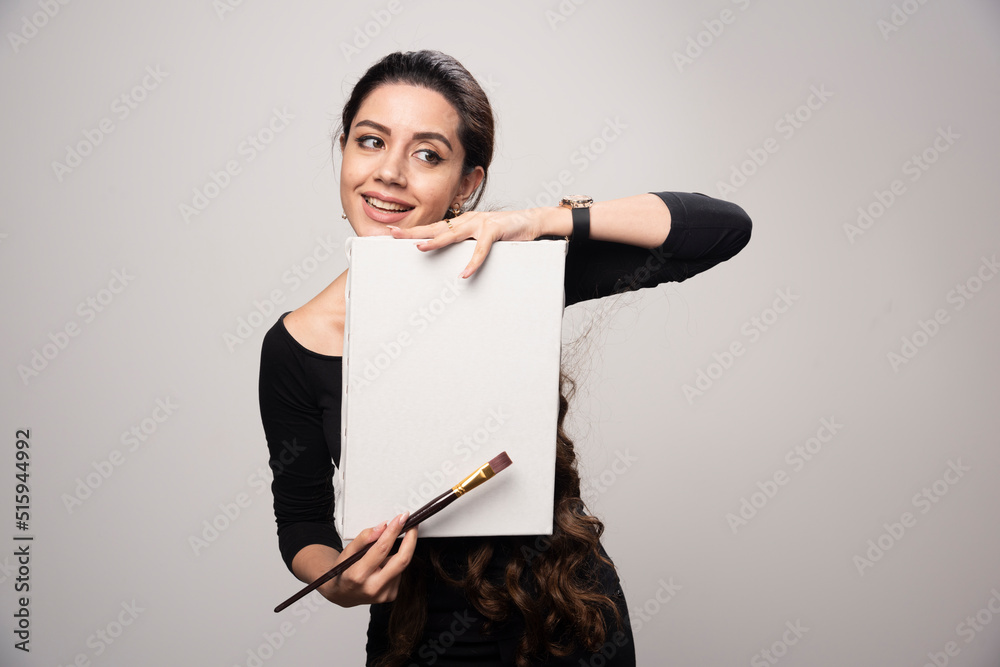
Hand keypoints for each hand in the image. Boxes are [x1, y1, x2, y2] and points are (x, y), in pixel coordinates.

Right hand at [319, 512, 417, 606]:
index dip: (393, 531)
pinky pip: (399, 573)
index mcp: (359, 575)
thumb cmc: (343, 570)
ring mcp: (383, 594)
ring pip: (400, 565)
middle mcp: (373, 587)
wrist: (342, 593)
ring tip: (382, 555)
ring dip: (397, 554)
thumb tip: (383, 527)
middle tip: (412, 526)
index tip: (401, 518)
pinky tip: (382, 567)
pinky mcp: (390, 595)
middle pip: (402, 560)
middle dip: (411, 540)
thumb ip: (364, 538)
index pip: (381, 548)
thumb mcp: (348, 551)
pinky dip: (394, 564)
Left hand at [386, 208, 554, 278]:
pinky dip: (473, 261)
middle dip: (413, 232)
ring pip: (453, 234)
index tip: (392, 233)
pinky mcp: (495, 230)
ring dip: (435, 241)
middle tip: (393, 235)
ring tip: (420, 248)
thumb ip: (464, 245)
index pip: (432, 227)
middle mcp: (466, 221)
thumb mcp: (479, 237)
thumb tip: (448, 257)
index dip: (413, 230)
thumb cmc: (503, 231)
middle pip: (435, 227)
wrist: (530, 221)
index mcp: (460, 223)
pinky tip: (465, 273)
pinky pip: (481, 248)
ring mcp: (480, 223)